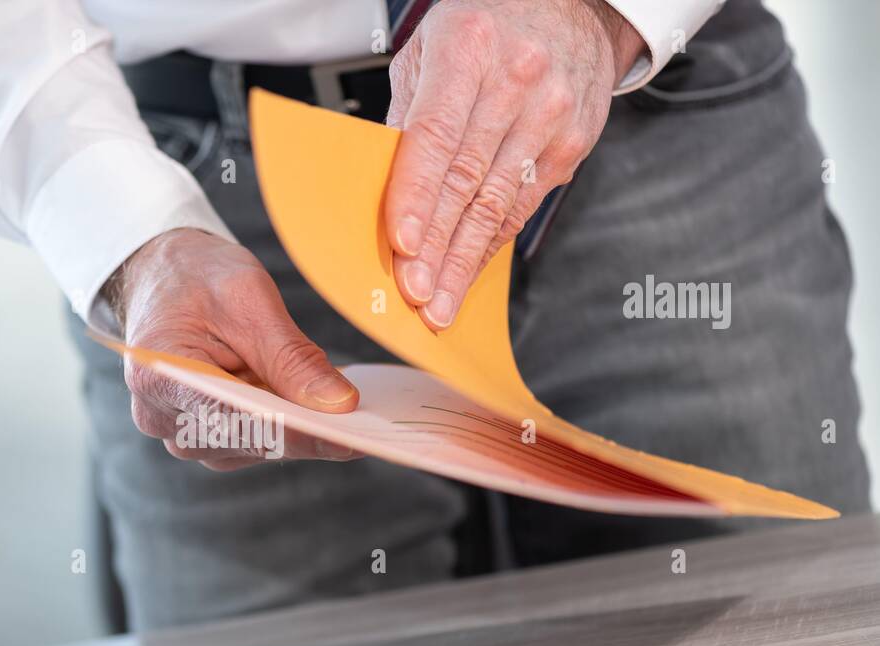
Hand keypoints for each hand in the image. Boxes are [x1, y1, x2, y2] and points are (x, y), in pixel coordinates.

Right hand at [104, 228, 360, 470]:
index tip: (349, 437)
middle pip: (250, 439)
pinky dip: (291, 421)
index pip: (235, 418)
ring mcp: (184, 435)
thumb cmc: (197, 278)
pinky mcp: (208, 437)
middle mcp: (164, 420)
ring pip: (260, 445)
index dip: (296, 432)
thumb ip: (291, 356)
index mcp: (159, 378)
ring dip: (302, 426)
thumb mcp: (248, 299)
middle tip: (370, 423)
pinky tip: (316, 402)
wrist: (165, 278)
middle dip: (310, 430)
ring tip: (342, 404)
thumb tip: (339, 404)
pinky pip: (259, 439)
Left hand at [384, 0, 645, 329]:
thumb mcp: (430, 47)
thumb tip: (380, 183)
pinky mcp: (570, 145)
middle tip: (415, 295)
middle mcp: (515, 82)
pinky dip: (490, 246)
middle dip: (437, 247)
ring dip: (463, 261)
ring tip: (439, 304)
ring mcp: (549, 116)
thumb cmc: (490, 23)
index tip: (402, 245)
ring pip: (497, 204)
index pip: (436, 137)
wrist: (575, 7)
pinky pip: (522, 207)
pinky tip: (468, 273)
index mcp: (468, 51)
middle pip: (466, 181)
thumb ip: (405, 112)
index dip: (417, 196)